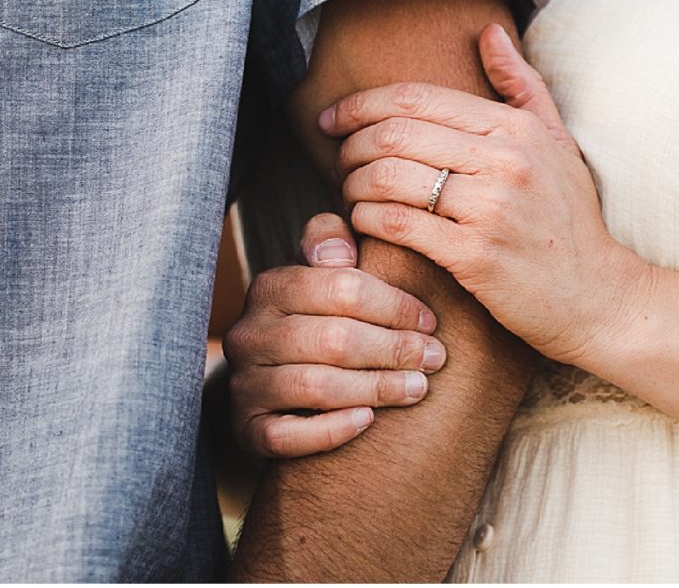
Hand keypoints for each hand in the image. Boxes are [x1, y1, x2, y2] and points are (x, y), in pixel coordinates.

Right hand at [223, 212, 446, 457]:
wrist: (276, 382)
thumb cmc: (320, 318)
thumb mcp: (324, 275)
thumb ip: (332, 243)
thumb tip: (342, 250)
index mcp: (271, 287)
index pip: (342, 288)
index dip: (395, 306)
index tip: (431, 322)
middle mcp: (250, 334)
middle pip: (334, 338)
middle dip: (394, 349)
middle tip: (434, 358)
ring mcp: (245, 383)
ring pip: (314, 385)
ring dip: (376, 388)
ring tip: (417, 388)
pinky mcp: (248, 429)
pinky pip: (285, 436)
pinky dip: (330, 430)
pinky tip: (367, 422)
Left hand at [321, 24, 654, 366]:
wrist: (598, 296)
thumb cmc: (571, 220)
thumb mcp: (559, 143)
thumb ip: (522, 85)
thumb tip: (490, 31)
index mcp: (517, 128)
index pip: (416, 99)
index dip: (361, 104)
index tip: (333, 118)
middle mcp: (505, 161)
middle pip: (394, 135)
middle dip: (350, 146)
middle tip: (340, 160)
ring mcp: (490, 208)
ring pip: (387, 178)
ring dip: (353, 185)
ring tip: (351, 193)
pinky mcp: (474, 256)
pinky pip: (396, 224)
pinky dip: (367, 219)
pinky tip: (365, 223)